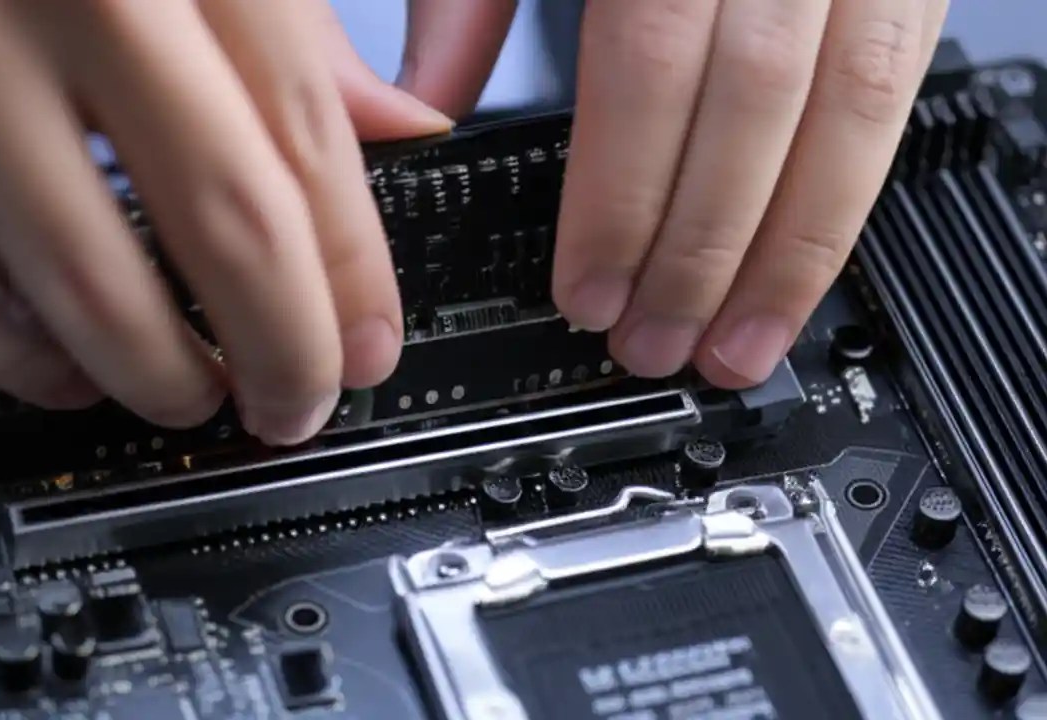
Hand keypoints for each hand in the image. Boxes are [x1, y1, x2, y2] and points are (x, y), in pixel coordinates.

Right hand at [0, 0, 509, 444]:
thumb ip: (287, 16)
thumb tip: (394, 130)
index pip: (308, 131)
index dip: (352, 272)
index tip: (364, 344)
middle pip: (224, 223)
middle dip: (283, 351)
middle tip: (294, 400)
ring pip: (83, 283)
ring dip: (160, 376)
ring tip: (188, 391)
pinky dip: (23, 358)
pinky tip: (64, 363)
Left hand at [426, 0, 947, 387]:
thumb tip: (423, 113)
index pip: (651, 66)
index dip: (621, 198)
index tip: (588, 294)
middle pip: (755, 108)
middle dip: (701, 250)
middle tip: (655, 345)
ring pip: (847, 111)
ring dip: (790, 250)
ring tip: (737, 344)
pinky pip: (897, 91)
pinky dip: (849, 192)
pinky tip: (804, 265)